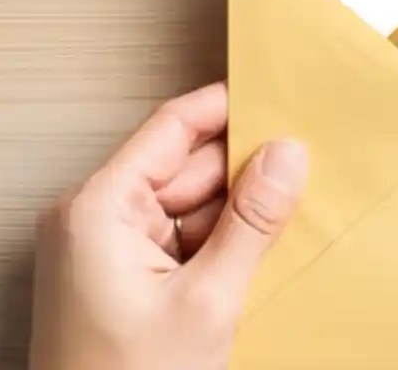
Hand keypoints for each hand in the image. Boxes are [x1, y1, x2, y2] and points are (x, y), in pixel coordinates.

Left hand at [29, 83, 308, 369]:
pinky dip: (218, 247)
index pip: (172, 128)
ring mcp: (104, 251)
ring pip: (187, 206)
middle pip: (184, 167)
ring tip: (284, 226)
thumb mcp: (208, 301)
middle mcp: (93, 219)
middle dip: (243, 171)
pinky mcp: (119, 280)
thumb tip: (287, 155)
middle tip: (303, 173)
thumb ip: (251, 221)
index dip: (228, 108)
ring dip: (235, 215)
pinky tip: (255, 259)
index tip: (281, 96)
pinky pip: (178, 241)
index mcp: (98, 208)